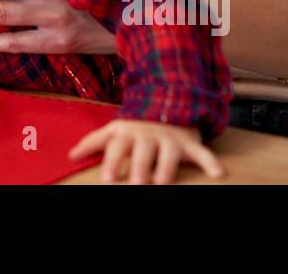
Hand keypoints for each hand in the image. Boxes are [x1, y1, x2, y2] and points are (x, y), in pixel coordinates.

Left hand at [69, 119, 224, 183]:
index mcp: (127, 133)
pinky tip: (218, 173)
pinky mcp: (188, 143)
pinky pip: (202, 151)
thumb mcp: (114, 130)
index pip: (117, 147)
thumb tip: (69, 156)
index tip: (107, 178)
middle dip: (140, 167)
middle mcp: (148, 136)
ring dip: (167, 167)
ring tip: (163, 182)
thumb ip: (93, 143)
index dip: (112, 161)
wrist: (167, 104)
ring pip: (169, 153)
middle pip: (143, 152)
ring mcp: (169, 139)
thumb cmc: (135, 127)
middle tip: (138, 183)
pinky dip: (210, 161)